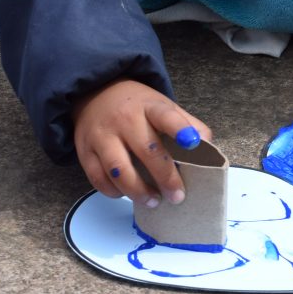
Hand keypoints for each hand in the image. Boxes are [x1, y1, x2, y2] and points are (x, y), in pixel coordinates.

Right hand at [72, 79, 210, 203]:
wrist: (95, 93)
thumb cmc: (137, 107)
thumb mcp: (163, 106)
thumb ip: (186, 124)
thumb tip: (208, 149)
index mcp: (150, 106)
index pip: (166, 115)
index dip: (179, 129)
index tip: (192, 142)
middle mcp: (125, 119)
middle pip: (147, 150)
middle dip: (165, 177)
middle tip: (177, 196)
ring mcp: (102, 135)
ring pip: (119, 169)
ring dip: (138, 191)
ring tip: (153, 201)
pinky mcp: (85, 150)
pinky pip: (98, 178)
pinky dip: (113, 191)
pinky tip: (126, 194)